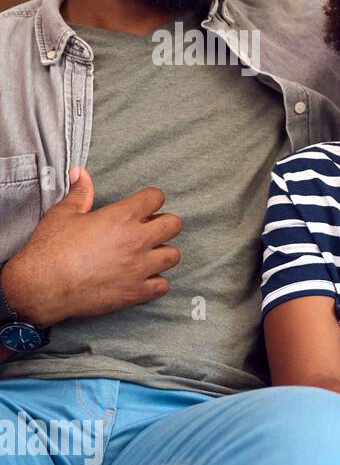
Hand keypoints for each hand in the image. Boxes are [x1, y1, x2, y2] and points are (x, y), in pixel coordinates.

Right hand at [1, 169, 181, 328]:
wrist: (42, 287)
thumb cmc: (50, 249)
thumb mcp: (63, 214)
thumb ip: (80, 193)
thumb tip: (81, 173)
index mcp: (121, 217)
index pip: (155, 198)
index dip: (150, 200)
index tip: (144, 206)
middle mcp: (137, 240)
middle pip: (173, 225)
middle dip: (163, 224)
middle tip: (148, 230)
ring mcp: (140, 267)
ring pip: (173, 255)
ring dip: (162, 253)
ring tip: (146, 255)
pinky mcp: (137, 292)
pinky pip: (164, 285)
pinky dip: (156, 282)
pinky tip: (142, 278)